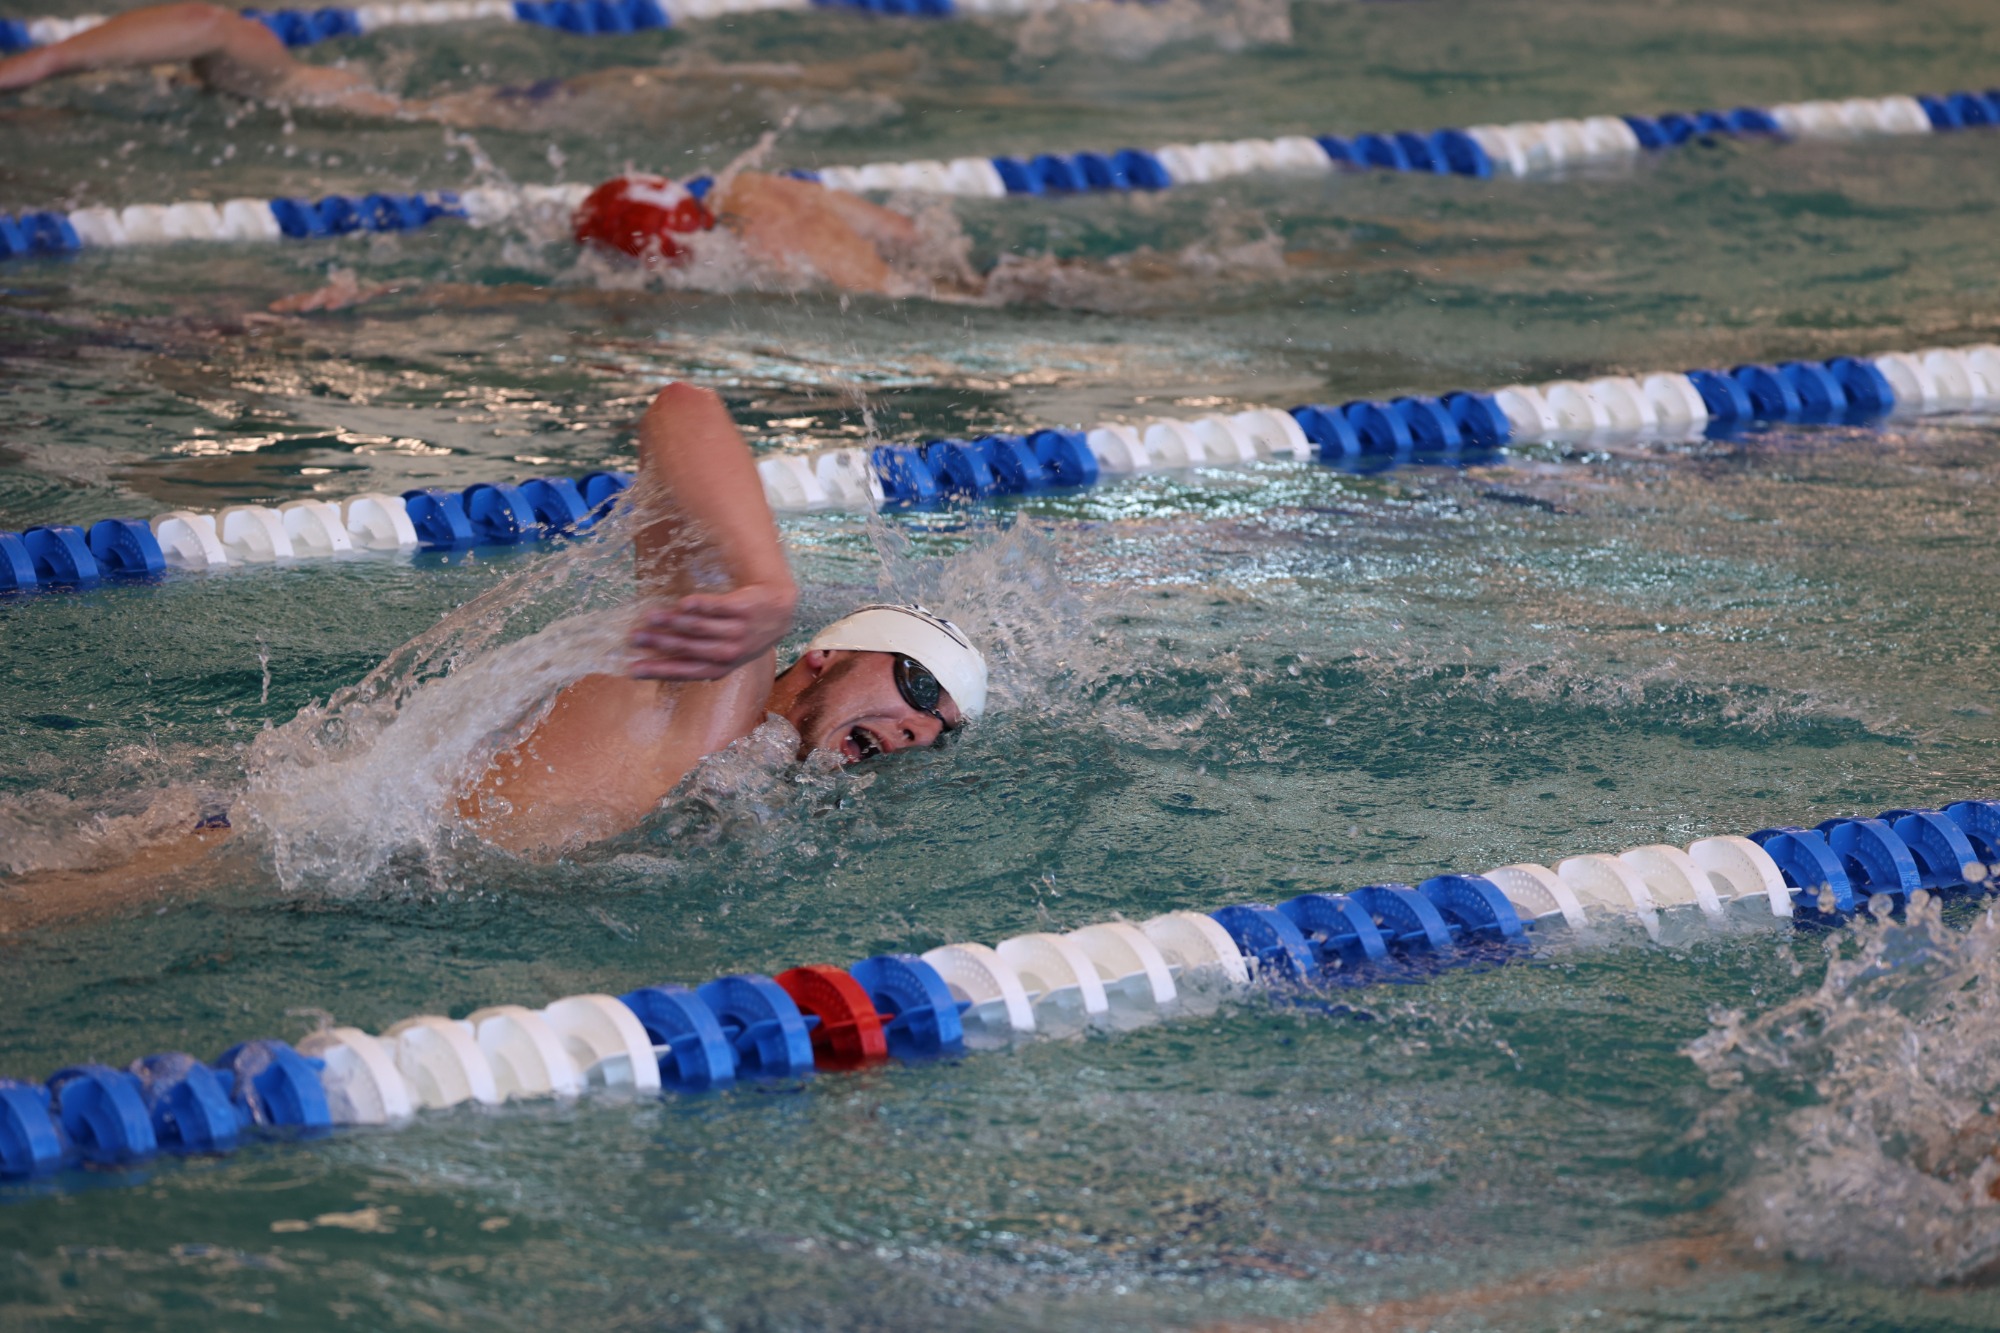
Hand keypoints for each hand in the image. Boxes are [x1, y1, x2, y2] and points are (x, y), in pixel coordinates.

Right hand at [628, 582, 796, 680]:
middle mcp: (730, 652)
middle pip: (690, 648)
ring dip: (674, 623)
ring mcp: (739, 630)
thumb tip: (655, 662)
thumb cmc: (743, 635)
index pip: (686, 671)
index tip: (633, 669)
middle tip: (634, 638)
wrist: (779, 611)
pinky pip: (720, 607)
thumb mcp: (724, 654)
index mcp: (721, 668)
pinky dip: (701, 606)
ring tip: (649, 617)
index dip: (660, 671)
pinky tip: (683, 603)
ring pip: (702, 628)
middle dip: (660, 644)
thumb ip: (697, 658)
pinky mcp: (745, 609)